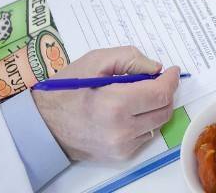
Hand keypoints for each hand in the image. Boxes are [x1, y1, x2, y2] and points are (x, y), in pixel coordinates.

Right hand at [31, 46, 179, 160]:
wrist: (43, 124)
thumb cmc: (66, 89)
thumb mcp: (95, 61)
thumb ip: (129, 58)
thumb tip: (156, 68)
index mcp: (116, 104)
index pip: (161, 94)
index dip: (170, 80)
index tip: (172, 71)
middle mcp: (122, 130)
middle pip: (164, 110)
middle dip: (165, 93)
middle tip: (155, 81)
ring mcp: (122, 146)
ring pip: (157, 124)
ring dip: (154, 108)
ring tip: (137, 96)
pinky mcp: (121, 156)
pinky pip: (145, 136)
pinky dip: (143, 122)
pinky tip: (127, 113)